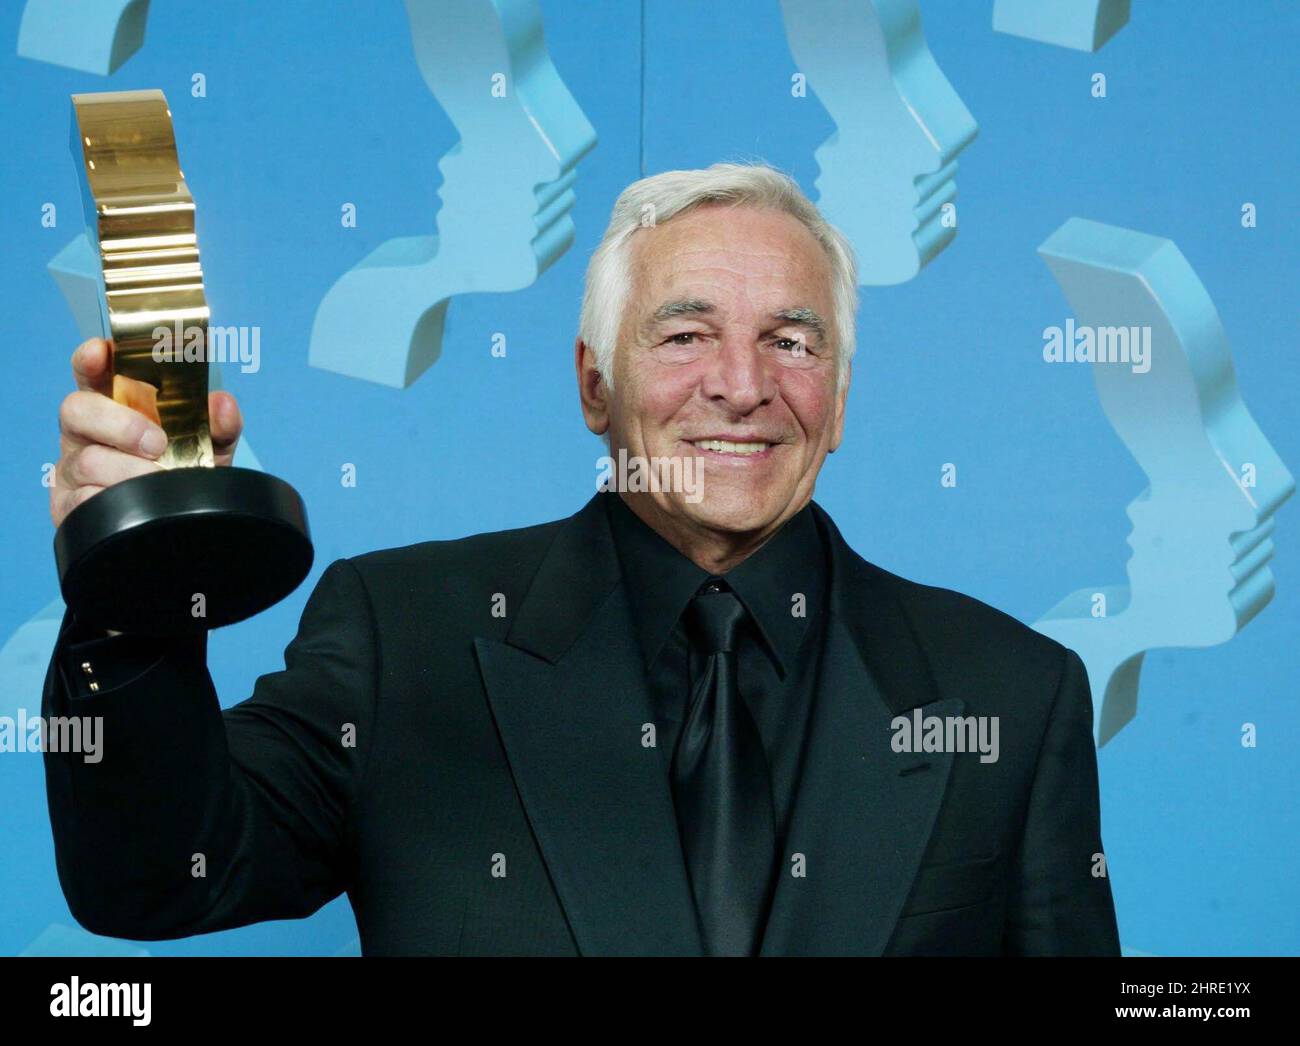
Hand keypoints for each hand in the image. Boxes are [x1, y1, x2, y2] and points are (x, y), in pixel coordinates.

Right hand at [51, 337, 243, 529]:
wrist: (177, 529)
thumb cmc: (182, 476)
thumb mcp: (209, 450)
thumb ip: (220, 426)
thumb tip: (223, 404)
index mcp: (114, 408)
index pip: (92, 373)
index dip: (91, 359)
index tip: (101, 351)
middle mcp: (86, 433)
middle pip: (76, 410)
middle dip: (119, 424)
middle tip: (157, 443)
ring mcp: (73, 469)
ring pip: (86, 460)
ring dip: (128, 470)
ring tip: (159, 480)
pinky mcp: (70, 506)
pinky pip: (82, 500)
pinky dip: (113, 500)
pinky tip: (136, 505)